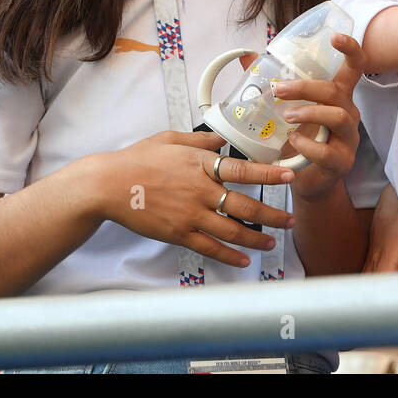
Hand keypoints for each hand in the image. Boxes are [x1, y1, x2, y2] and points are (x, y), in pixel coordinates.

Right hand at [97, 130, 296, 268]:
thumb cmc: (137, 159)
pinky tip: (244, 260)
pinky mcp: (178, 234)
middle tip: (290, 219)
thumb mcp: (170, 139)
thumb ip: (200, 140)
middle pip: (245, 206)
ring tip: (273, 242)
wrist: (107, 185)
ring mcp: (190, 215)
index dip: (269, 174)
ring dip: (256, 239)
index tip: (289, 176)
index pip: (243, 169)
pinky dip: (229, 255)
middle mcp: (200, 191)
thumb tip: (221, 138)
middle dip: (272, 215)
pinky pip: (210, 247)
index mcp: (200, 164)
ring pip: (232, 231)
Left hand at [271, 32, 364, 200]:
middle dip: (307, 87)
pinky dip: (309, 145)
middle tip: (279, 90)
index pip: (354, 67)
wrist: (307, 180)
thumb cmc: (301, 139)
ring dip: (310, 113)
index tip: (334, 36)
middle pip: (336, 91)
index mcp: (338, 96)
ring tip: (286, 116)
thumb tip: (248, 57)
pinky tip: (293, 141)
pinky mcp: (342, 161)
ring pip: (339, 117)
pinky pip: (329, 151)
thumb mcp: (289, 109)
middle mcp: (348, 113)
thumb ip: (273, 83)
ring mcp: (348, 138)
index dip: (350, 49)